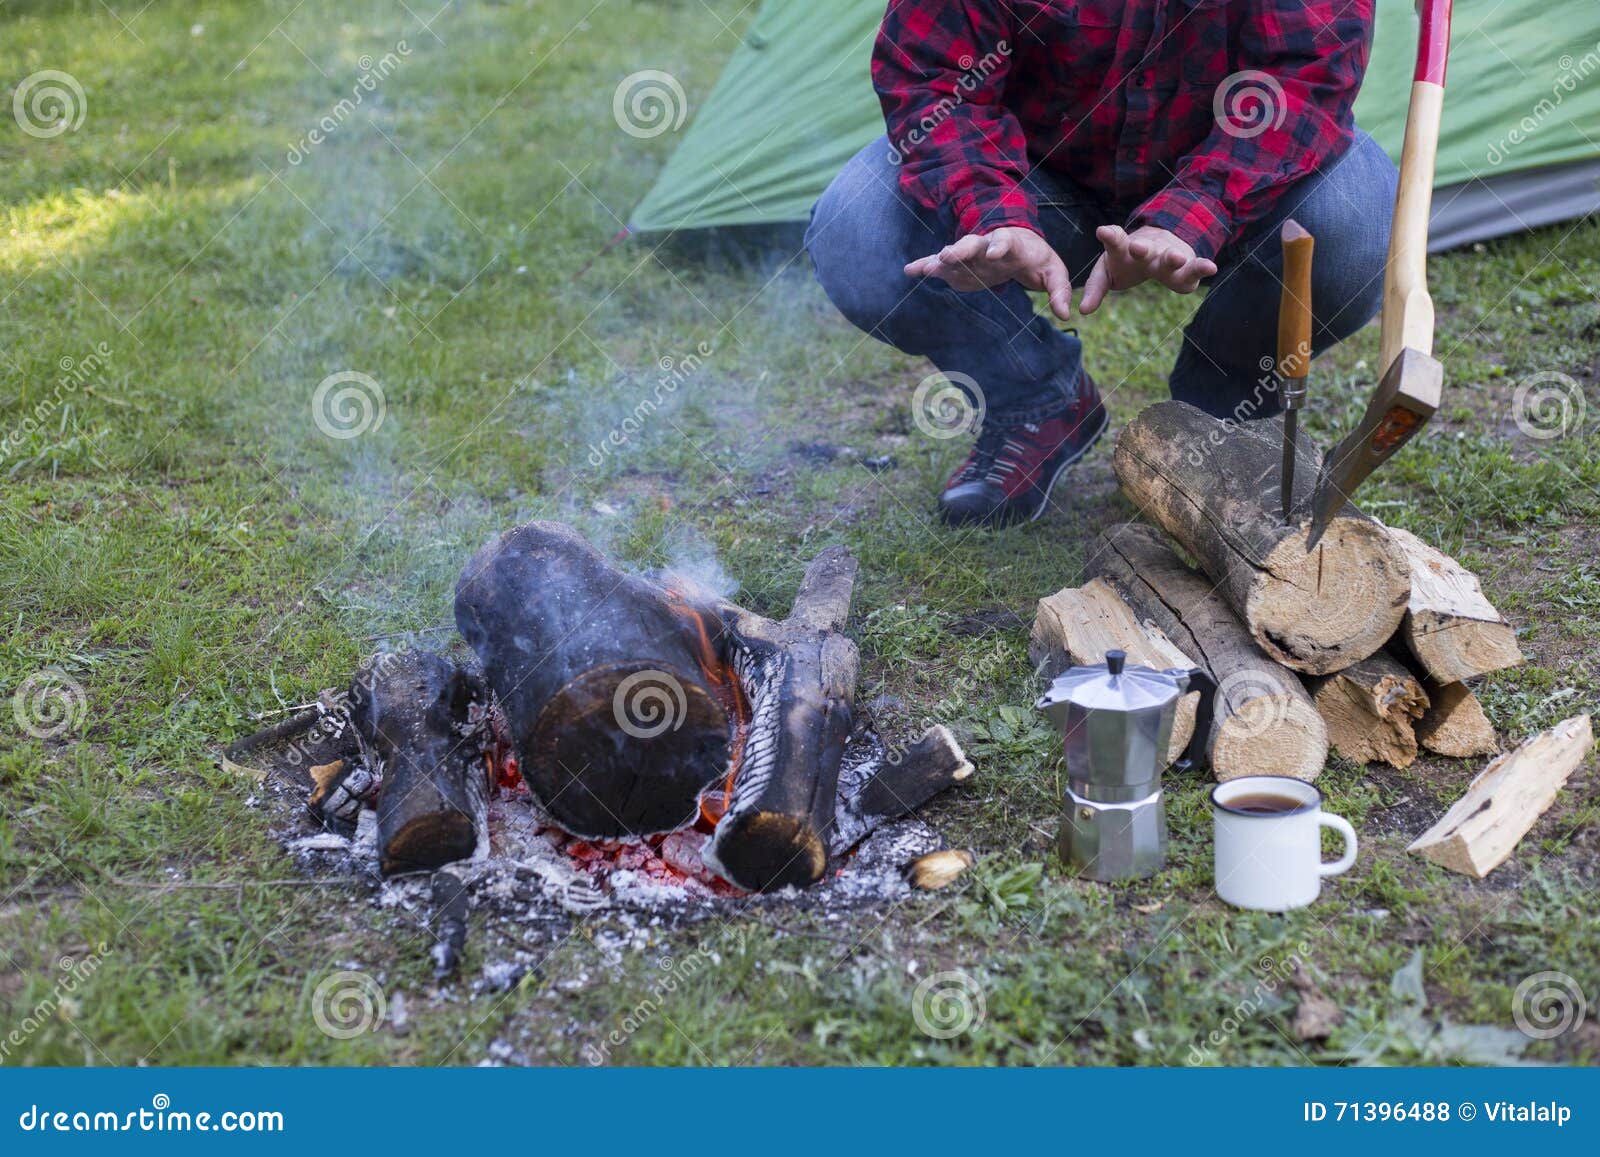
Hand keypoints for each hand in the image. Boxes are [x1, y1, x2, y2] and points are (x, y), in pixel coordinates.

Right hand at [904, 226, 1073, 319]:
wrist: (1019, 250)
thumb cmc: (1037, 260)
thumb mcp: (1054, 272)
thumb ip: (1060, 291)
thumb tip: (1066, 314)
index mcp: (1012, 244)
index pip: (1005, 242)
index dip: (1000, 246)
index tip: (995, 253)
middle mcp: (987, 245)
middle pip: (973, 244)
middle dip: (961, 249)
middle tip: (948, 255)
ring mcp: (971, 255)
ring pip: (953, 253)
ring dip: (940, 259)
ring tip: (926, 265)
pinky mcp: (959, 267)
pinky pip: (940, 265)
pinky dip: (925, 266)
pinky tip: (909, 270)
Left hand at [1078, 225, 1217, 314]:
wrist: (1161, 243)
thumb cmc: (1127, 262)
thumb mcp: (1107, 272)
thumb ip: (1095, 288)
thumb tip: (1081, 311)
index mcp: (1122, 249)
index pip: (1115, 243)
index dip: (1110, 237)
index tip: (1102, 230)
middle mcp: (1146, 250)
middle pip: (1144, 249)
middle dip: (1141, 248)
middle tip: (1137, 247)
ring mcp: (1167, 256)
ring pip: (1169, 257)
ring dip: (1172, 258)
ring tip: (1176, 258)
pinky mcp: (1186, 268)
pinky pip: (1193, 269)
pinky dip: (1201, 267)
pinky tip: (1211, 267)